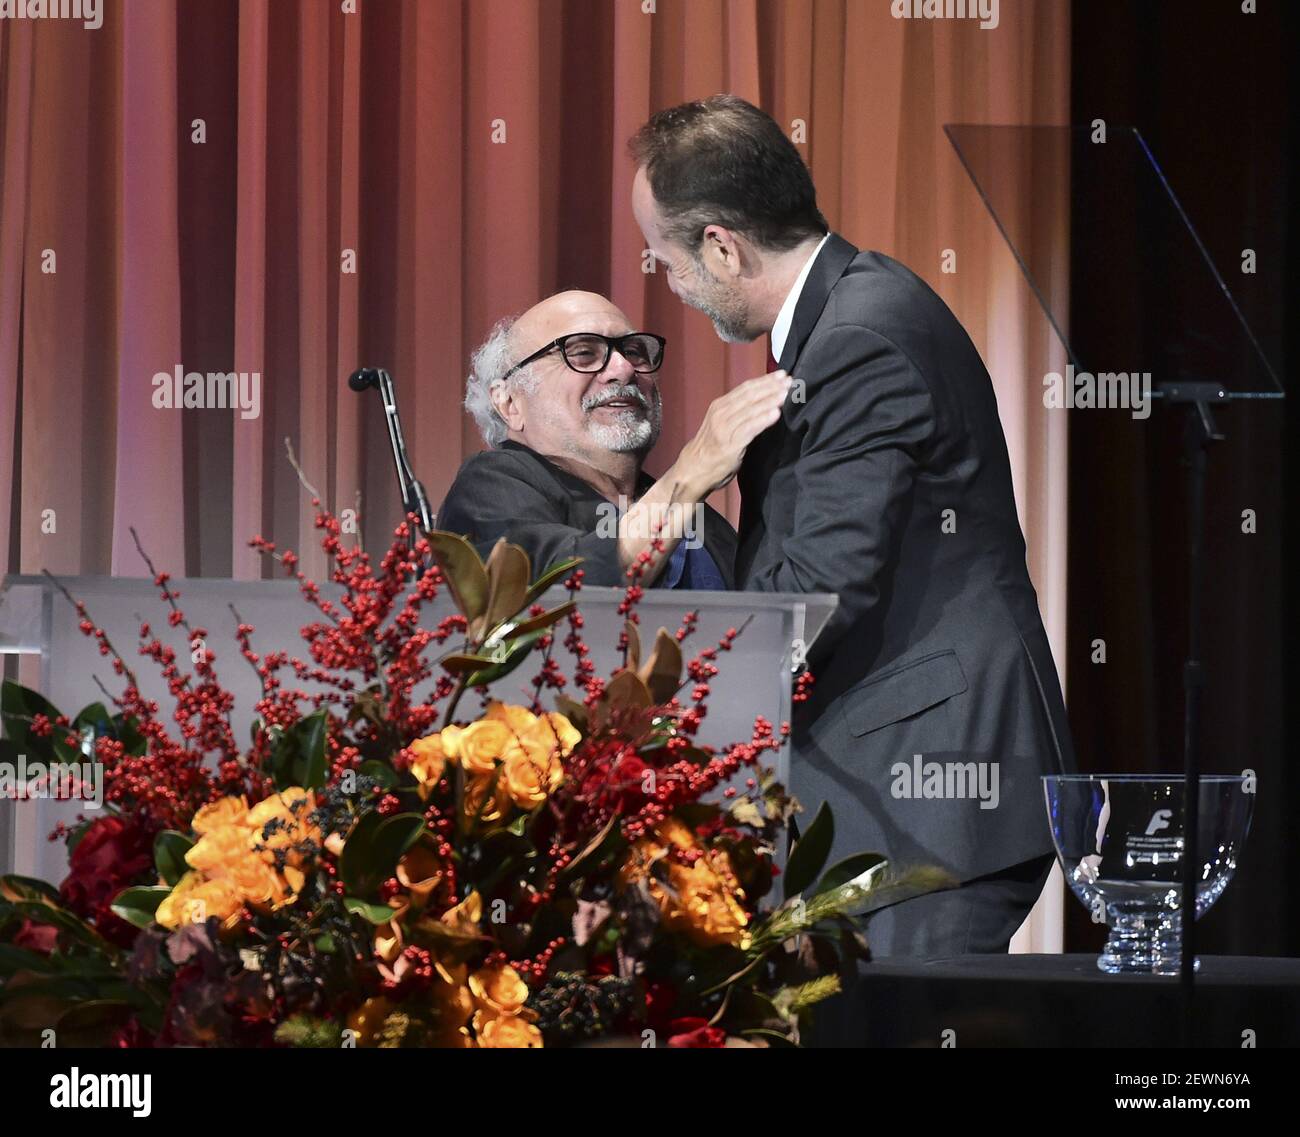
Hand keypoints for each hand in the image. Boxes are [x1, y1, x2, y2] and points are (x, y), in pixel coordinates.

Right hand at [670, 370, 791, 497]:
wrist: (694, 470)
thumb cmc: (711, 448)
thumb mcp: (722, 424)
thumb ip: (738, 413)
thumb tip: (763, 401)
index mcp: (719, 406)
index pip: (745, 388)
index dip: (765, 380)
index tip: (782, 375)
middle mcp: (721, 413)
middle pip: (750, 395)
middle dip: (771, 387)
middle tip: (790, 381)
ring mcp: (724, 428)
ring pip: (751, 409)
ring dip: (771, 400)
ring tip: (787, 393)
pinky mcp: (730, 444)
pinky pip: (749, 428)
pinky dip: (763, 419)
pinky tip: (776, 413)